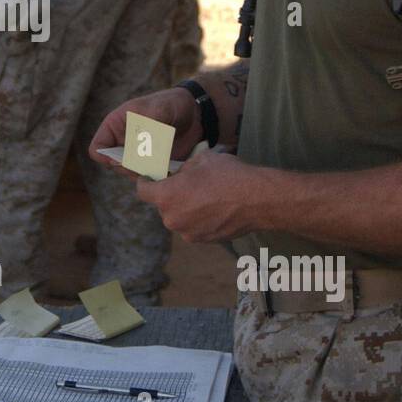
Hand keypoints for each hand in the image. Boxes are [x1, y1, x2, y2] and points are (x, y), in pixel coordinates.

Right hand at [88, 87, 203, 166]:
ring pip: (131, 174)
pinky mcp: (153, 165)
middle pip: (114, 166)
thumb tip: (134, 155)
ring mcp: (138, 156)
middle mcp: (123, 143)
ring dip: (145, 173)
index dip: (105, 157)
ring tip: (163, 161)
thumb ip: (145, 131)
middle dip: (130, 167)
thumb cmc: (172, 103)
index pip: (97, 149)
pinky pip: (148, 178)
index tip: (123, 157)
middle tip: (150, 160)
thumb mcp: (159, 111)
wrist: (195, 112)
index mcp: (115, 126)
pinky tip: (170, 167)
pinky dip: (157, 176)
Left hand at [136, 149, 261, 243]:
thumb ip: (183, 169)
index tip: (150, 178)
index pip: (142, 191)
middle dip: (172, 195)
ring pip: (180, 217)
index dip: (145, 182)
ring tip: (207, 197)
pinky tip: (216, 208)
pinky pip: (194, 227)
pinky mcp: (204, 240)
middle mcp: (172, 219)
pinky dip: (200, 219)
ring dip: (187, 208)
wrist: (258, 200)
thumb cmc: (228, 176)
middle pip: (163, 206)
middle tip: (188, 185)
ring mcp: (188, 233)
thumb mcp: (201, 160)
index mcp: (166, 197)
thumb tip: (181, 174)